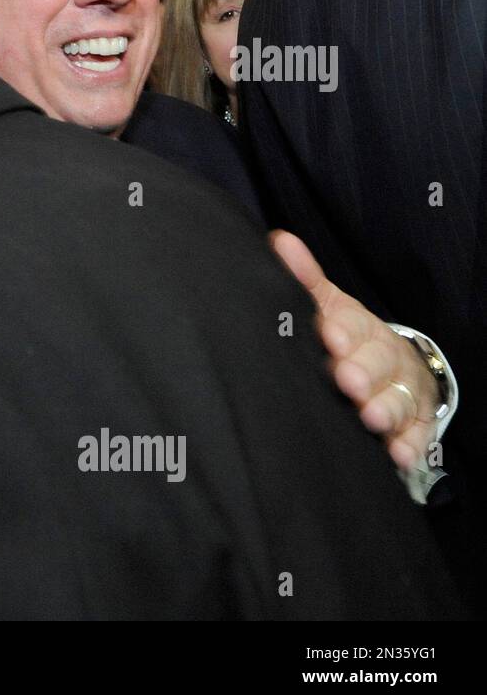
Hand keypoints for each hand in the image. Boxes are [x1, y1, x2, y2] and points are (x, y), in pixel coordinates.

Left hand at [271, 230, 435, 472]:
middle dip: (364, 372)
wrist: (389, 365)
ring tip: (370, 418)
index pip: (354, 324)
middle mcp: (384, 359)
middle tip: (347, 380)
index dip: (343, 330)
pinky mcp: (412, 425)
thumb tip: (279, 241)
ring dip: (385, 409)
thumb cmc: (344, 334)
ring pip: (397, 400)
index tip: (329, 334)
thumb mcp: (325, 305)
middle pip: (379, 364)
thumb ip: (303, 277)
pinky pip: (414, 436)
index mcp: (360, 328)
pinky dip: (407, 445)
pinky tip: (396, 453)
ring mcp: (401, 392)